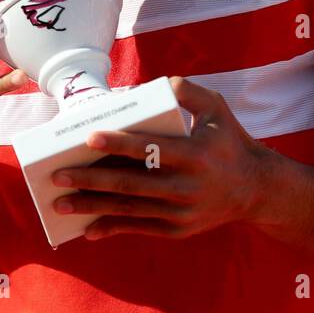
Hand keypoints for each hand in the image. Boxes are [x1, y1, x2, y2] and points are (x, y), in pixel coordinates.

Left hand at [50, 77, 275, 239]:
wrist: (256, 189)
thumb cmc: (229, 141)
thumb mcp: (217, 109)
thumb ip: (188, 91)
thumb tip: (159, 83)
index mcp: (195, 154)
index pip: (150, 149)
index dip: (118, 144)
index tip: (88, 138)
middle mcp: (187, 186)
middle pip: (131, 184)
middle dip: (91, 180)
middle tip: (58, 175)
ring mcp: (181, 212)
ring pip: (129, 210)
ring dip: (92, 206)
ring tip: (60, 203)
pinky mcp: (178, 229)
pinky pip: (139, 228)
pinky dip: (112, 228)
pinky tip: (88, 228)